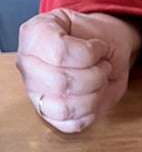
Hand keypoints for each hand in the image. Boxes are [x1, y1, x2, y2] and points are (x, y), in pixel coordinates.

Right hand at [16, 9, 141, 132]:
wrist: (102, 51)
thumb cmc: (96, 38)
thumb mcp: (97, 29)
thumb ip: (91, 46)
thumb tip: (88, 64)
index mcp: (34, 34)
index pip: (59, 52)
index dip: (89, 54)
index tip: (99, 47)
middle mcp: (27, 63)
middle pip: (60, 82)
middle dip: (95, 76)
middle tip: (104, 66)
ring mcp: (34, 91)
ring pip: (65, 107)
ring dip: (95, 95)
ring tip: (101, 80)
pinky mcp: (48, 113)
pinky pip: (71, 123)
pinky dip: (91, 112)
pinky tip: (94, 96)